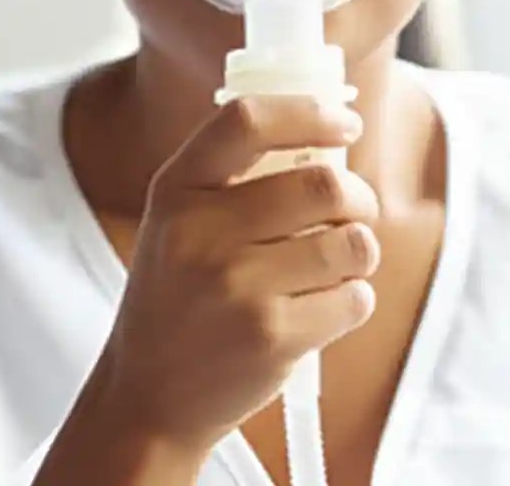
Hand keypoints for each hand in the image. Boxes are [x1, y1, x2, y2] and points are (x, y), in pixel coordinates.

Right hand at [96, 96, 381, 453]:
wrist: (148, 397)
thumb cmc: (181, 298)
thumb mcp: (180, 224)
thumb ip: (237, 179)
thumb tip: (330, 138)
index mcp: (177, 190)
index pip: (247, 121)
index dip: (309, 113)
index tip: (346, 124)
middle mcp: (200, 232)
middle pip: (324, 184)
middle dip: (360, 197)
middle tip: (355, 212)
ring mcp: (236, 287)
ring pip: (352, 243)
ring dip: (360, 253)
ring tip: (335, 268)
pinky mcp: (271, 337)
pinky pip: (355, 298)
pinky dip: (352, 301)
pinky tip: (319, 312)